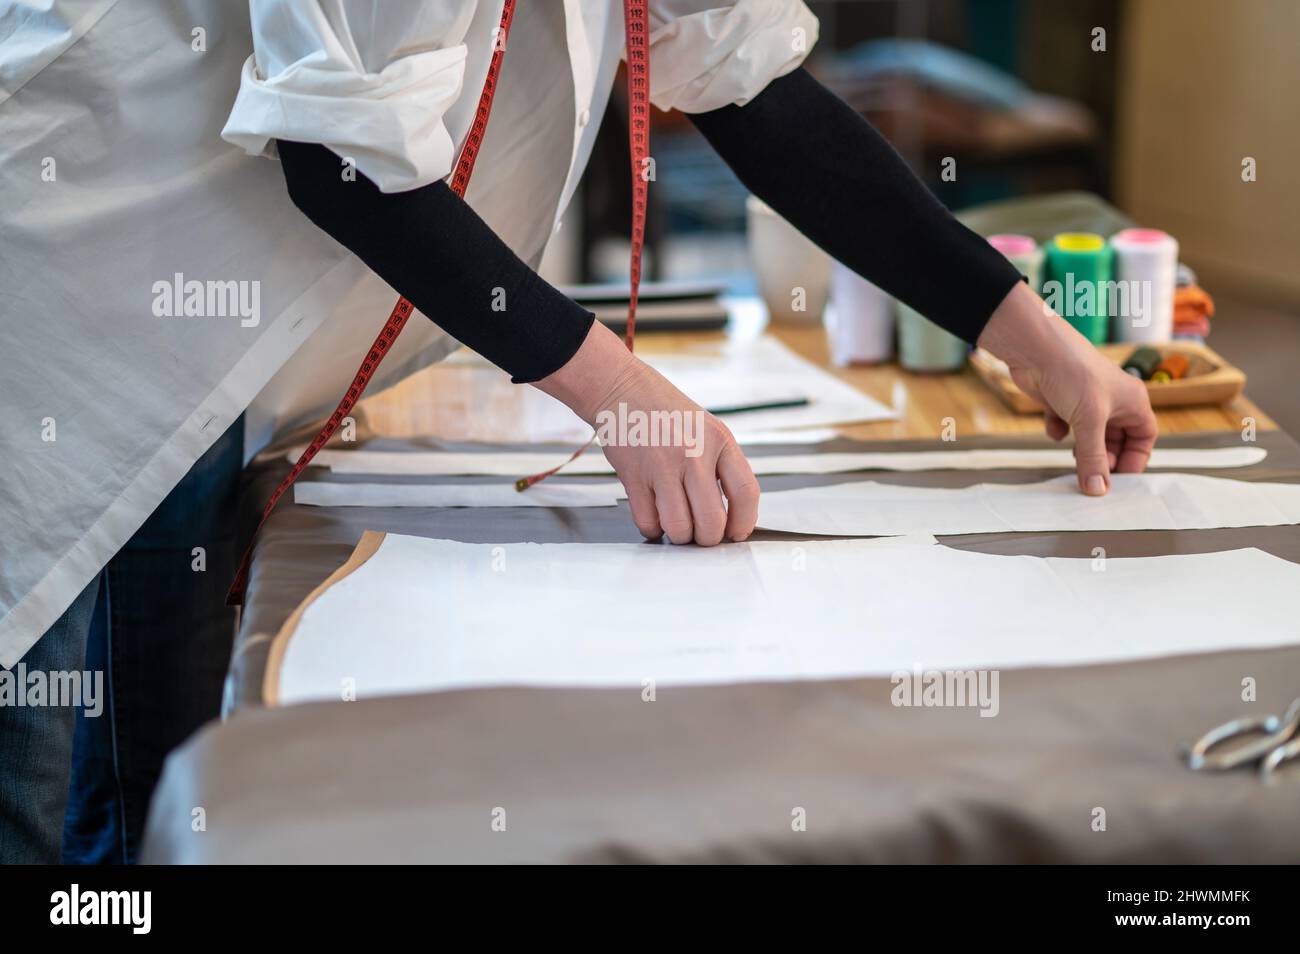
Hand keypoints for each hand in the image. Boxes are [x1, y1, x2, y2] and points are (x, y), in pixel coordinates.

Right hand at [534, 322, 759, 543]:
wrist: (623, 391)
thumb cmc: (668, 415)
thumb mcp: (708, 431)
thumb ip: (722, 469)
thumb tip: (731, 520)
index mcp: (720, 441)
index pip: (746, 493)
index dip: (743, 523)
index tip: (736, 534)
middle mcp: (694, 453)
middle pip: (711, 522)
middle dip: (706, 539)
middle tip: (701, 535)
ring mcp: (662, 466)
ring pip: (679, 528)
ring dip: (679, 536)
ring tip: (676, 523)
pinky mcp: (634, 476)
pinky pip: (648, 522)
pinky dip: (652, 528)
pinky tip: (655, 515)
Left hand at [977, 282, 1157, 494]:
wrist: (1035, 349)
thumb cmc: (1073, 372)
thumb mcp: (1089, 422)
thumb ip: (1093, 458)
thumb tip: (1097, 489)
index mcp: (1131, 401)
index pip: (1145, 436)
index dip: (1136, 459)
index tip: (1121, 479)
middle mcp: (1111, 401)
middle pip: (1116, 440)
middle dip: (1106, 458)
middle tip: (1093, 475)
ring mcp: (1085, 400)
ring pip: (1089, 435)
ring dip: (1082, 449)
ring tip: (1074, 460)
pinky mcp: (1060, 400)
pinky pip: (1065, 425)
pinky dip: (1059, 432)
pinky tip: (1055, 430)